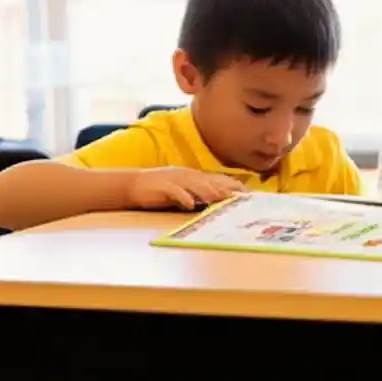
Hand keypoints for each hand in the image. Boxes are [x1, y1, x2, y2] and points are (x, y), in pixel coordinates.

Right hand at [126, 167, 245, 210]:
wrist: (132, 184)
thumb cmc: (160, 189)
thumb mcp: (184, 189)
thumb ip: (200, 193)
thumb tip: (220, 200)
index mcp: (194, 176)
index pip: (219, 179)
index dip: (234, 185)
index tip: (249, 194)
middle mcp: (188, 175)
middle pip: (212, 181)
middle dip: (228, 189)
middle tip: (243, 198)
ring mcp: (176, 179)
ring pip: (197, 185)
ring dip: (211, 193)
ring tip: (223, 200)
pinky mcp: (163, 187)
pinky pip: (175, 192)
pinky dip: (183, 197)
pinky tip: (190, 204)